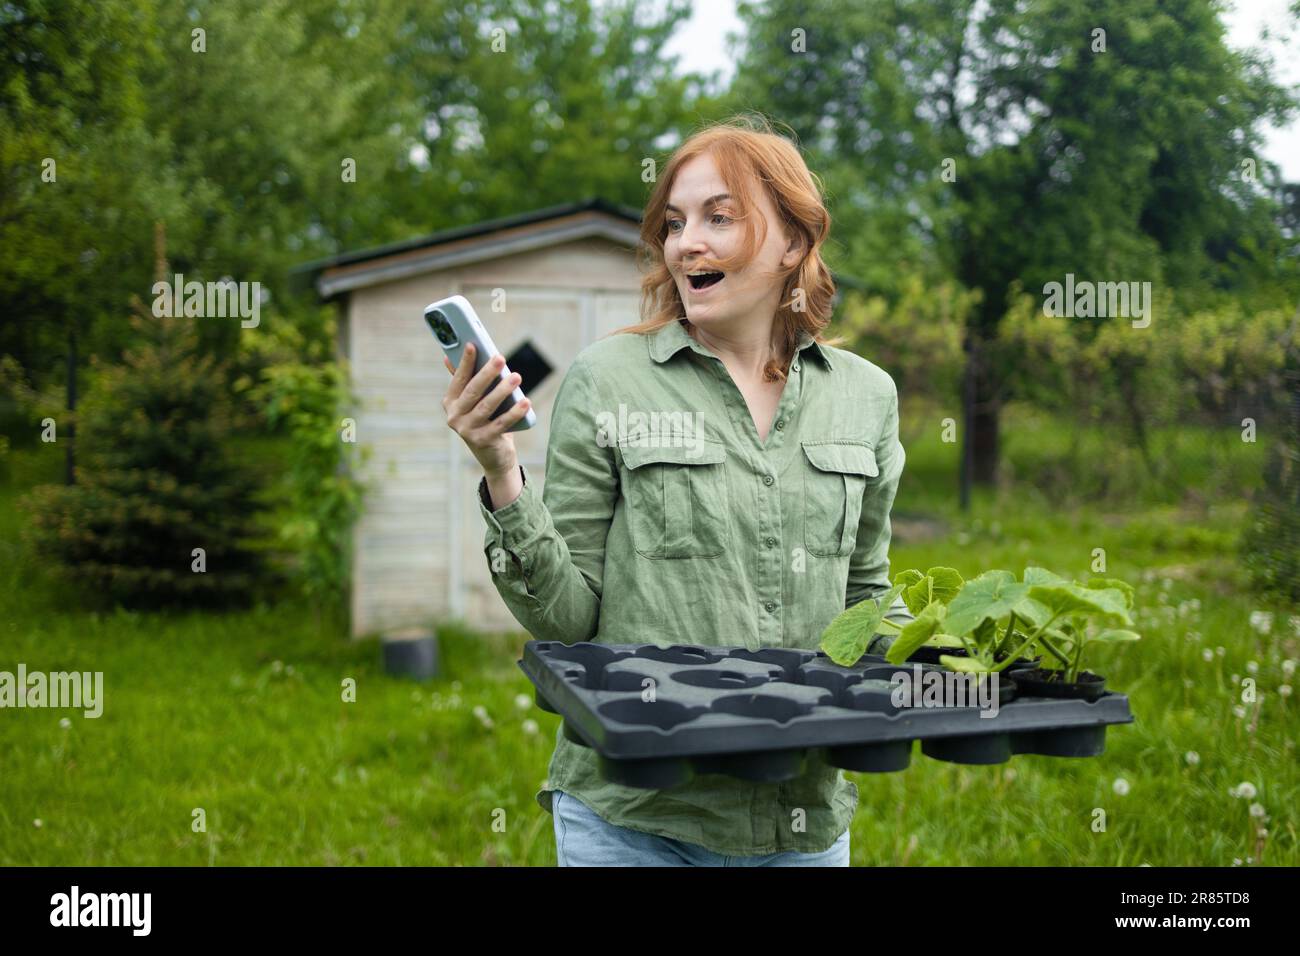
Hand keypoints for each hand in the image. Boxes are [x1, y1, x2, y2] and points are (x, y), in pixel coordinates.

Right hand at [441, 342, 531, 478]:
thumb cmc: (486, 420)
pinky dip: (514, 413)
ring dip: (502, 390)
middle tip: (501, 358)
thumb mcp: (474, 402)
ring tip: (516, 377)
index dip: (465, 362)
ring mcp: (467, 430)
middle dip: (487, 373)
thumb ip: (465, 381)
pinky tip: (526, 402)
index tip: (473, 345)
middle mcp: (454, 417)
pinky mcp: (483, 441)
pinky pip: (501, 424)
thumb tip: (449, 356)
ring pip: (486, 406)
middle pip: (472, 391)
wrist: (494, 455)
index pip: (458, 379)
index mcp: (450, 402)